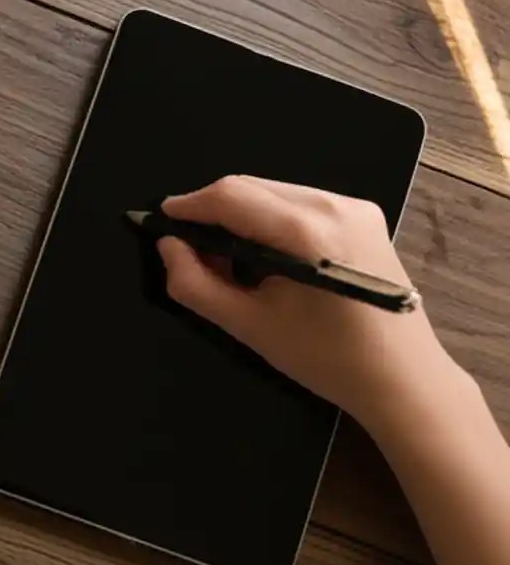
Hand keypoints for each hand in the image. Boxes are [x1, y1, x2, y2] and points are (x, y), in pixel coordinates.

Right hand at [156, 175, 455, 425]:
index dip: (188, 204)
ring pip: (274, 192)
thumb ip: (195, 284)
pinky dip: (270, 219)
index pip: (231, 196)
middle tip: (191, 250)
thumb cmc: (325, 359)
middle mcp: (333, 206)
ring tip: (228, 259)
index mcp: (306, 233)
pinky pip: (299, 202)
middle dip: (213, 211)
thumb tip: (168, 246)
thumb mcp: (248, 326)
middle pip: (251, 187)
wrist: (403, 377)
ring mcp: (353, 206)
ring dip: (241, 215)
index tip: (160, 221)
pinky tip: (266, 256)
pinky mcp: (364, 214)